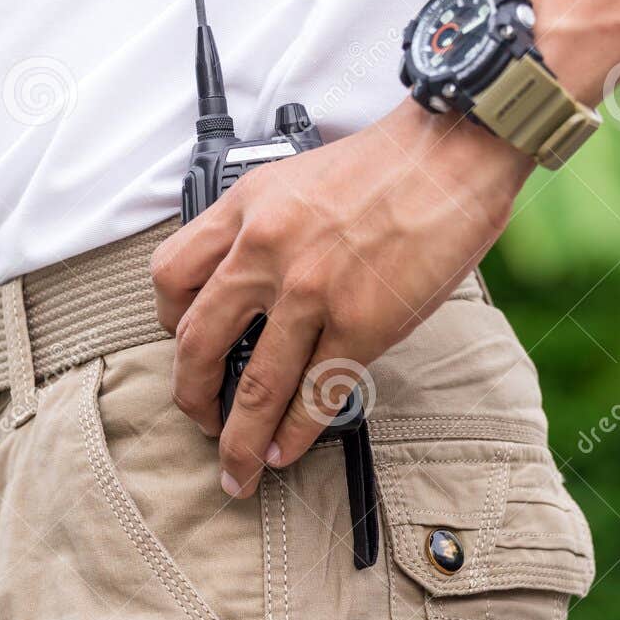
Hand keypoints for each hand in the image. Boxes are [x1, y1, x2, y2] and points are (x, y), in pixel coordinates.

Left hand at [151, 101, 532, 497]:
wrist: (453, 150)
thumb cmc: (386, 163)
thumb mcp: (294, 179)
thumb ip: (262, 231)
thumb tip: (251, 295)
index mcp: (243, 209)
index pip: (169, 276)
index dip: (166, 323)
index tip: (183, 347)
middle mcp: (264, 251)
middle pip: (195, 344)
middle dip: (191, 398)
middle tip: (199, 421)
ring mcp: (310, 292)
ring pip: (253, 387)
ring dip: (239, 440)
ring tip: (236, 469)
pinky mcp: (360, 324)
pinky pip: (314, 395)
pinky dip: (294, 434)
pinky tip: (286, 451)